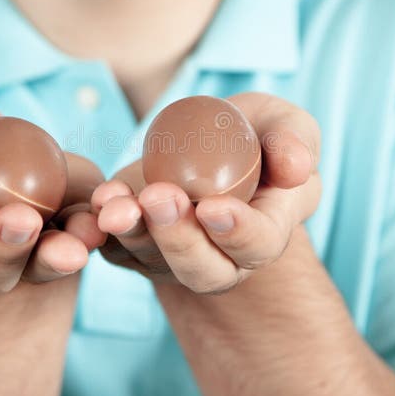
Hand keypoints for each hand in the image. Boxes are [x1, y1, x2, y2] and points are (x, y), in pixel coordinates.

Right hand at [0, 95, 105, 295]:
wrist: (7, 141)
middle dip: (4, 251)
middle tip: (22, 222)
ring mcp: (24, 256)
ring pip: (35, 269)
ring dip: (54, 258)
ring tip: (72, 245)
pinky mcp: (65, 240)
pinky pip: (78, 244)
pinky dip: (89, 235)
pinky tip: (99, 224)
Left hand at [81, 93, 320, 294]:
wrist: (207, 143)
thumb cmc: (256, 136)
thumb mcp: (284, 124)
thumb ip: (296, 140)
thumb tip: (295, 167)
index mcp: (266, 233)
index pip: (258, 246)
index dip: (238, 233)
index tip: (213, 207)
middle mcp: (221, 259)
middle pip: (201, 271)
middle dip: (178, 240)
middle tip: (160, 198)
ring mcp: (174, 258)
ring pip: (151, 259)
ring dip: (133, 231)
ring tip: (116, 203)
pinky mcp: (135, 247)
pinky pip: (115, 246)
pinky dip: (100, 225)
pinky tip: (98, 200)